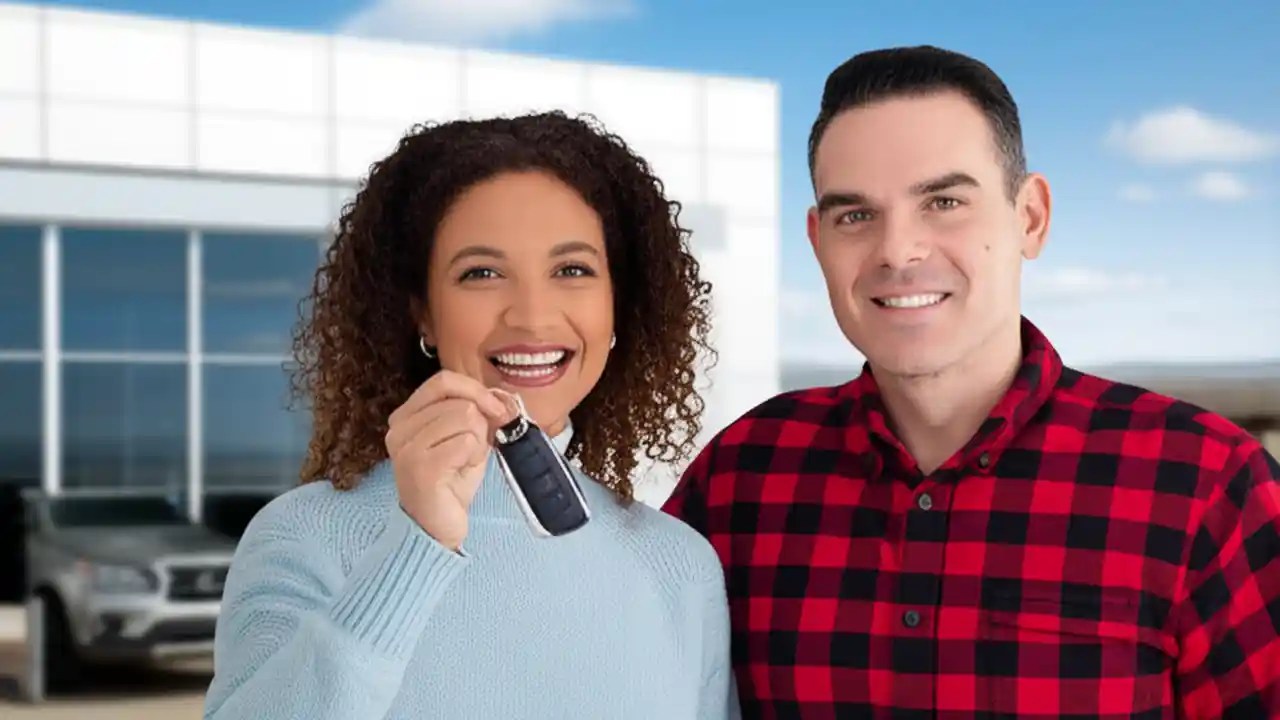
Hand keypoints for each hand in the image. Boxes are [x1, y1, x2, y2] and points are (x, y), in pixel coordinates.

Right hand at [384, 370, 511, 550]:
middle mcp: (399, 429)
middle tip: (468, 453)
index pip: (443, 380)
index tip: (495, 408)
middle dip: (479, 426)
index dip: (475, 389)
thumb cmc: (450, 483)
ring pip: (466, 418)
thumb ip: (475, 412)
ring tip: (460, 464)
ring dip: (475, 444)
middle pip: (460, 401)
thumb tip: (499, 395)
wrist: (435, 528)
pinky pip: (466, 442)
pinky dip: (474, 457)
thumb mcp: (464, 438)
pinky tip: (459, 473)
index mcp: (405, 416)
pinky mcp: (420, 467)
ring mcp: (407, 447)